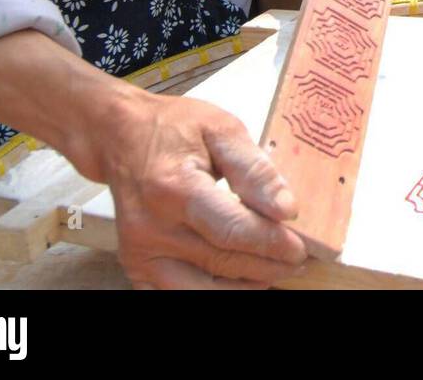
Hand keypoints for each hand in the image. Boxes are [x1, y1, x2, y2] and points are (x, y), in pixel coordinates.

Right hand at [101, 91, 310, 288]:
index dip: (270, 243)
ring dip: (247, 284)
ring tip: (277, 270)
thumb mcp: (221, 129)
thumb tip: (285, 208)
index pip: (231, 229)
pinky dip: (217, 291)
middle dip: (268, 265)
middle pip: (222, 261)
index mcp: (175, 188)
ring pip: (204, 288)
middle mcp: (153, 227)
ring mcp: (140, 252)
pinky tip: (243, 280)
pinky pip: (181, 293)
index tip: (300, 247)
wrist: (121, 138)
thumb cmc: (174, 129)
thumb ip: (254, 168)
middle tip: (298, 259)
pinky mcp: (136, 265)